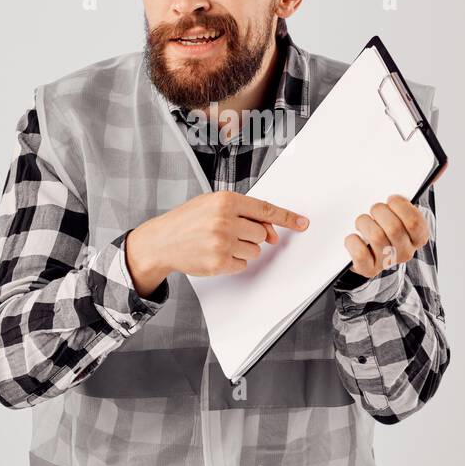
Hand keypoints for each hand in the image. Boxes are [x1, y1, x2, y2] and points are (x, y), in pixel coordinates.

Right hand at [126, 191, 308, 295]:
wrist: (161, 241)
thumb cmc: (188, 220)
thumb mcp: (213, 206)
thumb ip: (244, 214)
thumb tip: (271, 233)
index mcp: (225, 200)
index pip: (265, 210)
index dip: (287, 217)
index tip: (303, 223)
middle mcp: (225, 220)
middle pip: (261, 233)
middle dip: (251, 235)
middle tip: (229, 232)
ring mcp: (222, 243)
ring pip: (255, 251)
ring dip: (243, 249)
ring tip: (219, 242)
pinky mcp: (219, 263)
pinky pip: (243, 265)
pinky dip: (234, 261)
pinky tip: (215, 254)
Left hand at [344, 194, 428, 278]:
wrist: (366, 251)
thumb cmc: (385, 224)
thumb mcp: (401, 208)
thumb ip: (418, 189)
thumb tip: (442, 167)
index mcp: (418, 236)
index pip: (415, 221)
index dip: (400, 206)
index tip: (390, 198)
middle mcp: (405, 251)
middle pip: (394, 228)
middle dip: (379, 212)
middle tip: (374, 209)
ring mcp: (387, 262)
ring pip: (376, 237)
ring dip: (364, 223)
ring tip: (363, 221)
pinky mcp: (368, 269)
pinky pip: (360, 253)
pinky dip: (353, 241)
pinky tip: (354, 236)